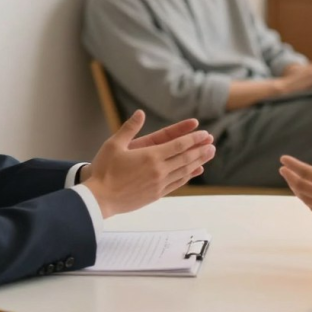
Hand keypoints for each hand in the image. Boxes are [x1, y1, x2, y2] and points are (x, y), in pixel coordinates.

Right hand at [84, 111, 214, 217]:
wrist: (99, 199)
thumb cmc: (104, 170)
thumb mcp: (114, 144)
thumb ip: (129, 128)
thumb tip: (140, 113)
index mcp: (150, 156)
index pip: (178, 145)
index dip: (193, 139)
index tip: (205, 134)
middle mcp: (159, 170)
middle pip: (186, 158)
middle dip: (200, 149)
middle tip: (212, 143)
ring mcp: (159, 183)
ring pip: (184, 171)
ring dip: (198, 161)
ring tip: (209, 154)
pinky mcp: (156, 194)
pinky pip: (177, 183)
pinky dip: (188, 176)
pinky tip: (194, 171)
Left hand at [280, 135, 311, 238]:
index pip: (306, 173)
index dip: (293, 165)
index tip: (283, 159)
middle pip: (302, 188)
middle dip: (290, 177)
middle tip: (283, 169)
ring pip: (307, 200)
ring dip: (297, 190)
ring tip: (293, 182)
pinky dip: (308, 202)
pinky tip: (309, 199)